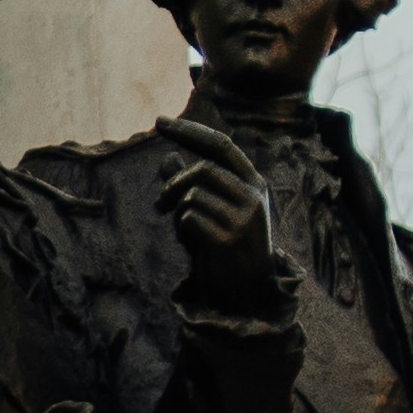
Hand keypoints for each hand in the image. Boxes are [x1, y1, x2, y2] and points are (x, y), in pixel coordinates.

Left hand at [154, 134, 285, 316]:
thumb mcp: (209, 211)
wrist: (246, 291)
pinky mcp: (230, 238)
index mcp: (253, 183)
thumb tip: (167, 158)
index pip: (220, 145)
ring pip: (193, 196)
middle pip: (203, 170)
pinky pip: (189, 219)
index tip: (159, 122)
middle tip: (160, 204)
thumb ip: (191, 186)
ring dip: (178, 212)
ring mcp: (245, 217)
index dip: (190, 132)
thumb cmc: (225, 246)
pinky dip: (182, 229)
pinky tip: (192, 243)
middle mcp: (253, 196)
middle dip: (174, 185)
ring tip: (185, 230)